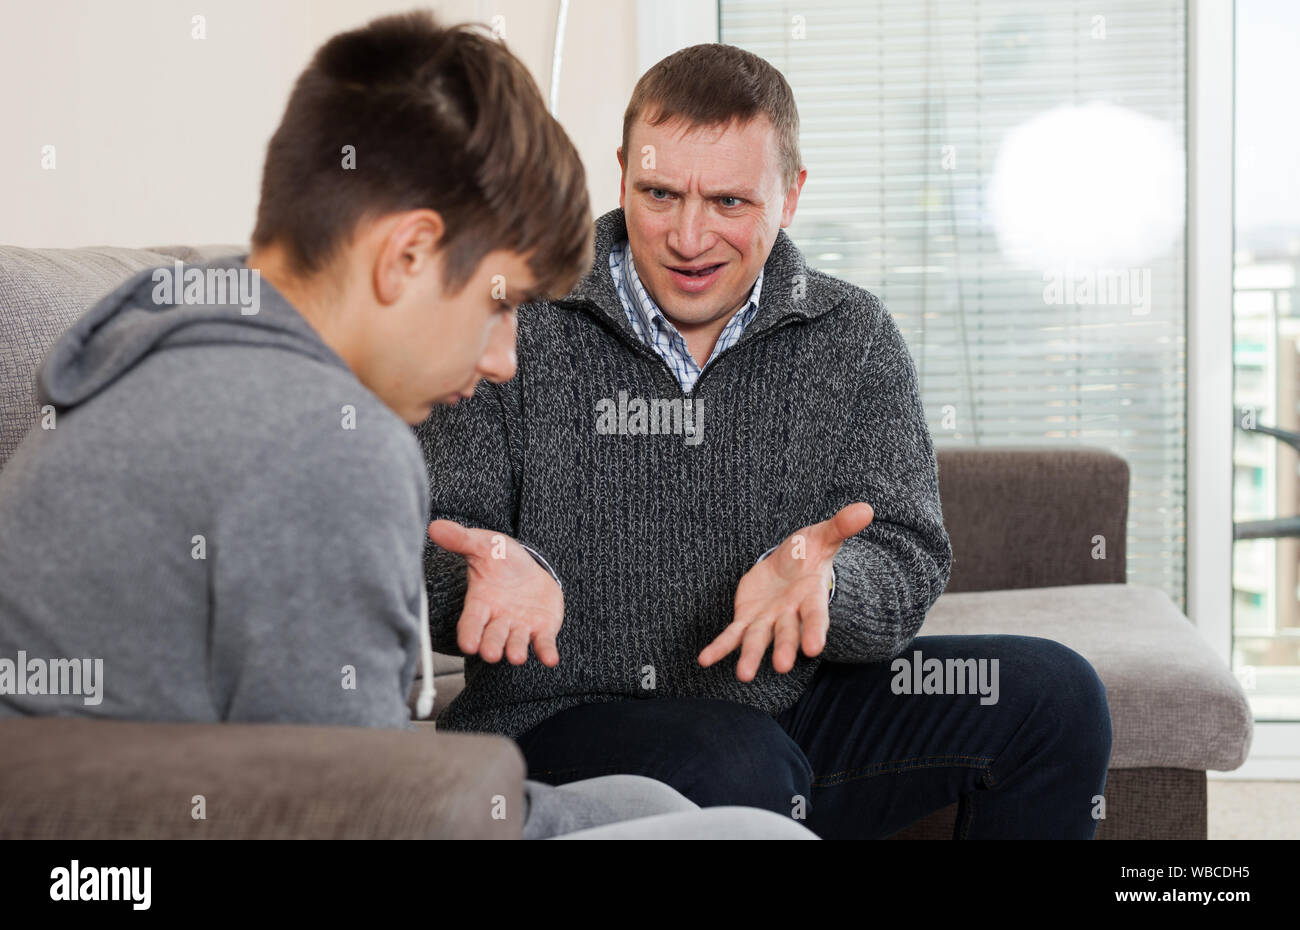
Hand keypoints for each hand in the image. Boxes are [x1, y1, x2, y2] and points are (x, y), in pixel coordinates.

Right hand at [427, 520, 562, 666]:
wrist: (529, 567)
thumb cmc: (500, 558)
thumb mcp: (483, 544)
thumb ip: (461, 539)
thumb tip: (435, 527)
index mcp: (480, 603)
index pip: (471, 621)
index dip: (469, 633)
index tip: (468, 645)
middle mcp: (498, 620)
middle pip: (492, 636)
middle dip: (491, 646)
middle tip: (490, 654)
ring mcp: (519, 627)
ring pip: (516, 643)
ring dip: (515, 651)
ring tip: (516, 658)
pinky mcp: (541, 630)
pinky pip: (543, 644)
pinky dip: (547, 653)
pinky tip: (551, 659)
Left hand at [698, 503, 873, 680]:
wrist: (787, 563)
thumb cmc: (807, 551)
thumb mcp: (821, 536)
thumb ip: (840, 526)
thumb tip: (866, 509)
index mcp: (811, 598)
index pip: (816, 617)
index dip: (814, 631)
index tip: (815, 648)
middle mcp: (790, 615)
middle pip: (788, 634)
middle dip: (786, 649)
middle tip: (782, 666)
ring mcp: (767, 620)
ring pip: (759, 641)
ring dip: (751, 657)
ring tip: (743, 676)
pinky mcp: (747, 619)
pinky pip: (732, 636)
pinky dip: (719, 648)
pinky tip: (704, 660)